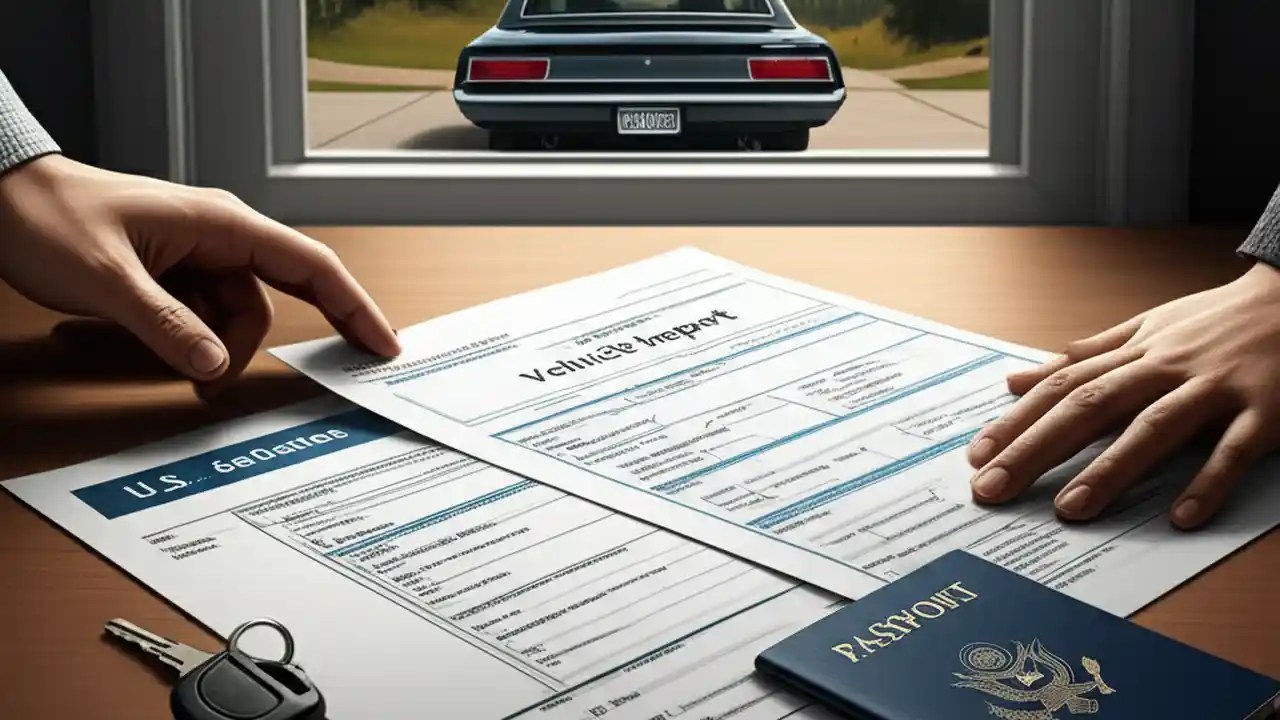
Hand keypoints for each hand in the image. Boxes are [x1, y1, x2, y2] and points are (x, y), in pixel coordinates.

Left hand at [0, 154, 399, 394]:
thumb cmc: (49, 217)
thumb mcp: (107, 279)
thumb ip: (165, 327)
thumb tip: (214, 369)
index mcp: (222, 224)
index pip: (311, 267)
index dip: (355, 307)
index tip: (383, 344)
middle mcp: (218, 237)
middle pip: (274, 300)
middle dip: (262, 344)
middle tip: (274, 377)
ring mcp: (195, 256)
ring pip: (234, 317)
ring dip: (215, 350)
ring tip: (177, 369)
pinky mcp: (172, 273)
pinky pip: (203, 316)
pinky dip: (191, 342)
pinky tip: (164, 353)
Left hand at [966, 261, 1279, 529]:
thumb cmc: (1216, 321)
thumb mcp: (1146, 328)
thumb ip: (1082, 357)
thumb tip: (1016, 378)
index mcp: (1134, 353)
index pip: (1062, 387)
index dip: (1017, 421)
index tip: (978, 456)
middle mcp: (1165, 368)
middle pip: (1090, 407)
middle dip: (1037, 449)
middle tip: (993, 489)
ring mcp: (1215, 388)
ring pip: (1154, 428)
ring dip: (1110, 470)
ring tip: (1070, 511)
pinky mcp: (1265, 410)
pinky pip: (1233, 450)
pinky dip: (1207, 482)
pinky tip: (1180, 517)